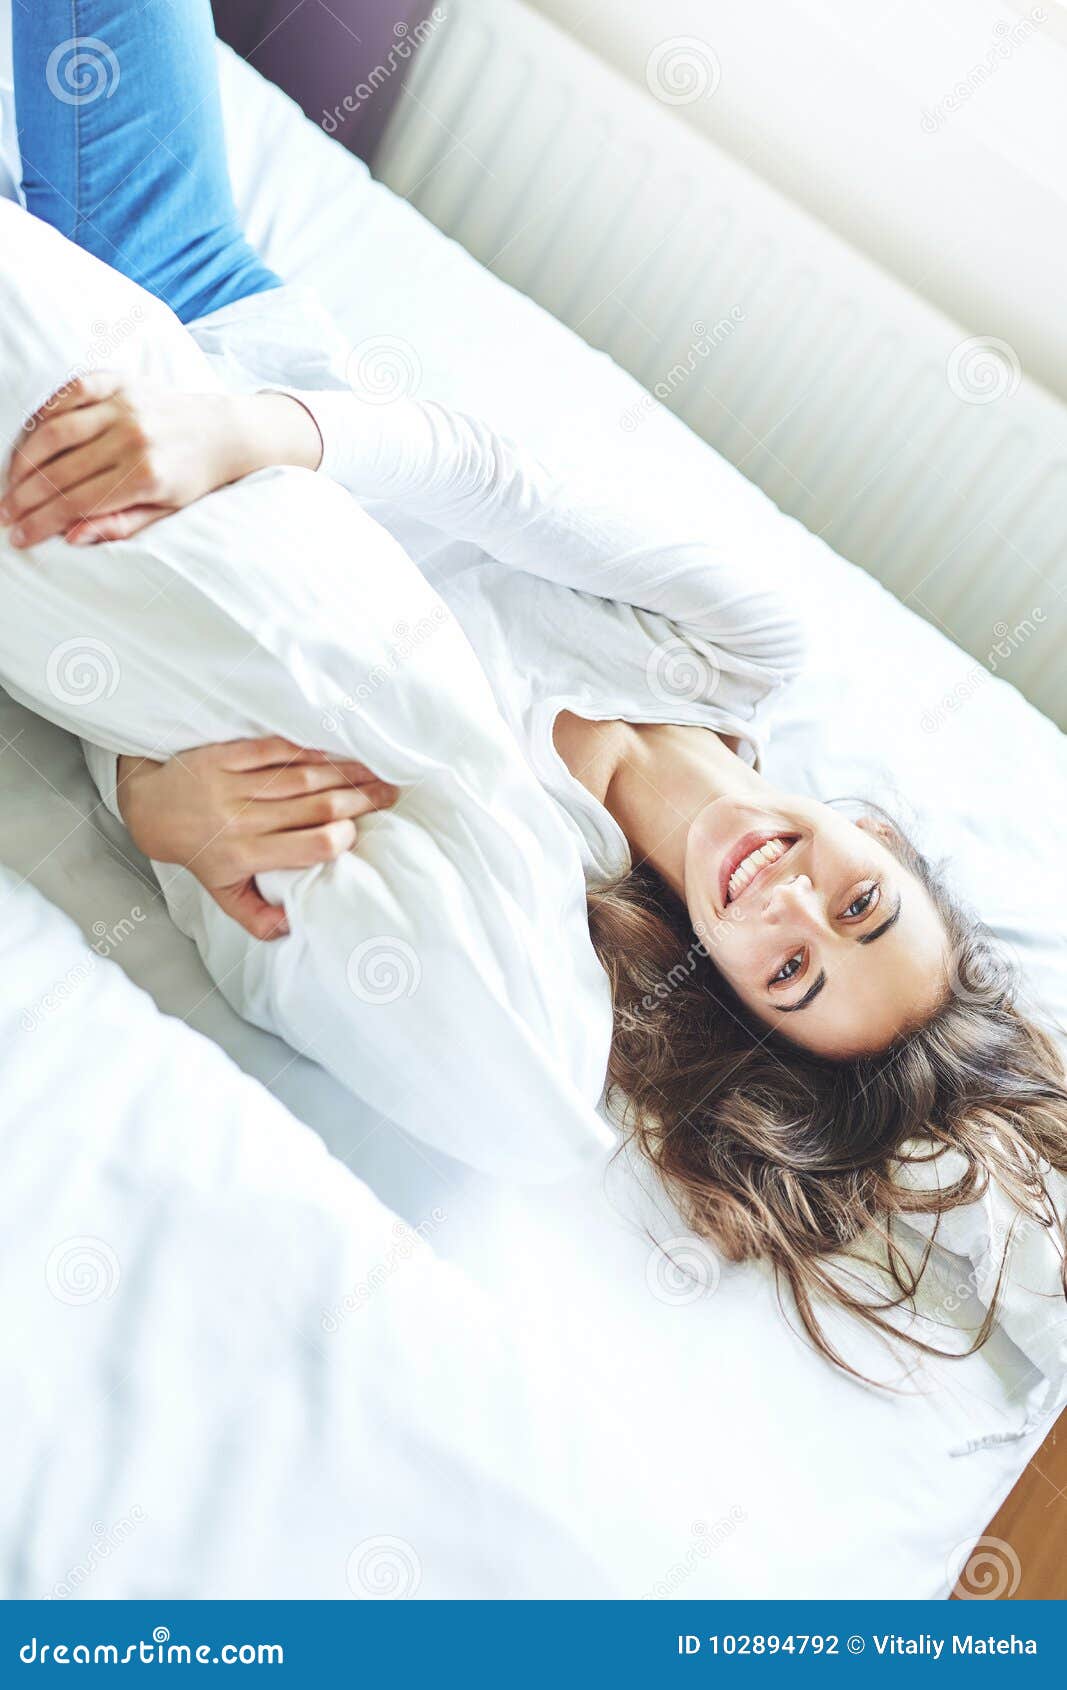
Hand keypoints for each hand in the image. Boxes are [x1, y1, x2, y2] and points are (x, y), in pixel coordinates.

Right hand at [0, 375, 319, 548]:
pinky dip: (44, 414)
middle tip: (3, 515)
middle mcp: (131, 439)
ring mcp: (123, 406)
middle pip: (61, 471)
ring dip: (24, 460)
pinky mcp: (119, 383)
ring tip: (8, 483)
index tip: (18, 536)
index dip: (42, 522)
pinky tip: (28, 439)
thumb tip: (74, 537)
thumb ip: (121, 525)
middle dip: (25, 497)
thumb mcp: (165, 511)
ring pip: (56, 432)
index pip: (77, 503)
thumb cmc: (192, 478)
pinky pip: (69, 394)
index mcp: (143, 476)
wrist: (223, 432)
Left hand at [117, 737, 397, 939]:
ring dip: (344, 772)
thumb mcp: (222, 895)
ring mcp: (232, 784)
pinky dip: (308, 750)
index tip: (358, 833)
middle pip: (314, 806)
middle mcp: (240, 819)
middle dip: (359, 799)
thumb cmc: (200, 853)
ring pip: (301, 776)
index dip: (340, 838)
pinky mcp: (225, 755)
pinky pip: (274, 749)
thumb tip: (295, 924)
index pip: (308, 846)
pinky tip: (334, 753)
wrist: (152, 810)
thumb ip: (257, 917)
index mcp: (245, 855)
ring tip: (375, 773)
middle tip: (389, 795)